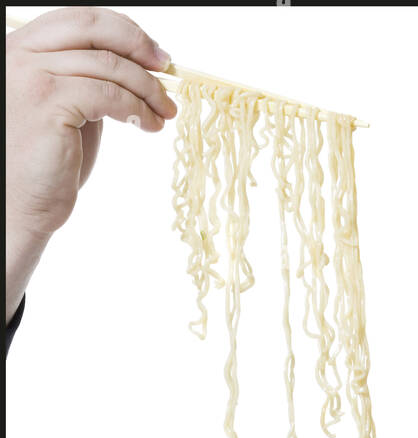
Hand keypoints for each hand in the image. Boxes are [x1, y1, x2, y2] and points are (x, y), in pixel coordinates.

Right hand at [6, 5, 176, 246]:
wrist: (20, 205)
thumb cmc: (43, 164)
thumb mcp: (63, 108)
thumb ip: (83, 80)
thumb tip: (130, 67)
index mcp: (22, 48)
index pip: (78, 19)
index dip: (121, 30)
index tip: (152, 52)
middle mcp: (22, 55)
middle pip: (92, 28)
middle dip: (137, 46)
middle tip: (166, 69)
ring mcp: (34, 76)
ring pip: (108, 65)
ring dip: (146, 87)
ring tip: (165, 110)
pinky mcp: (51, 104)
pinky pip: (109, 95)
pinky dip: (138, 108)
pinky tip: (150, 125)